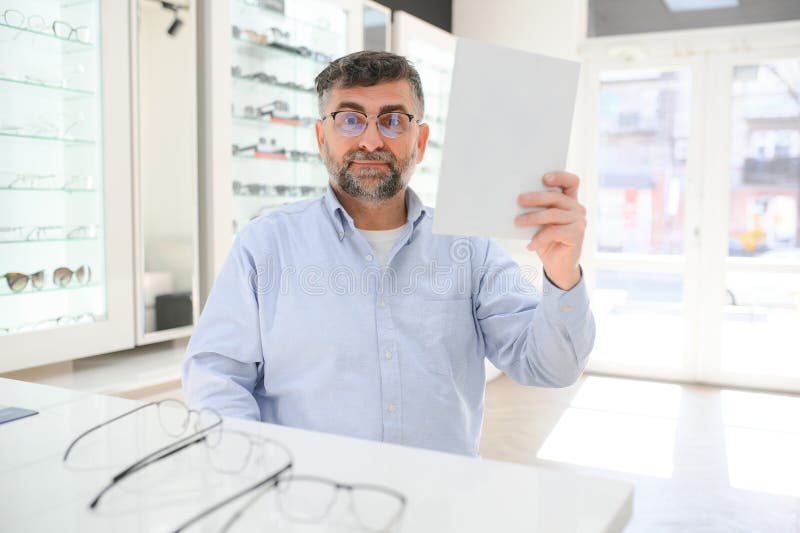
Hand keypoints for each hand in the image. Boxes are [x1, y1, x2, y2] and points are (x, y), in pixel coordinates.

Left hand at [514, 171, 585, 289]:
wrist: (558, 266)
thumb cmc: (546, 240)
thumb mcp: (539, 223)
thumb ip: (536, 210)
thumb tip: (518, 200)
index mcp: (569, 200)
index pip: (571, 181)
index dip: (559, 176)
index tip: (544, 177)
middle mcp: (577, 208)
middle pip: (557, 196)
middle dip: (536, 197)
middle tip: (519, 199)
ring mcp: (579, 221)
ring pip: (554, 214)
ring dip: (533, 217)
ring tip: (518, 221)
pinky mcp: (577, 235)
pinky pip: (555, 232)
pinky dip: (540, 238)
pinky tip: (530, 245)